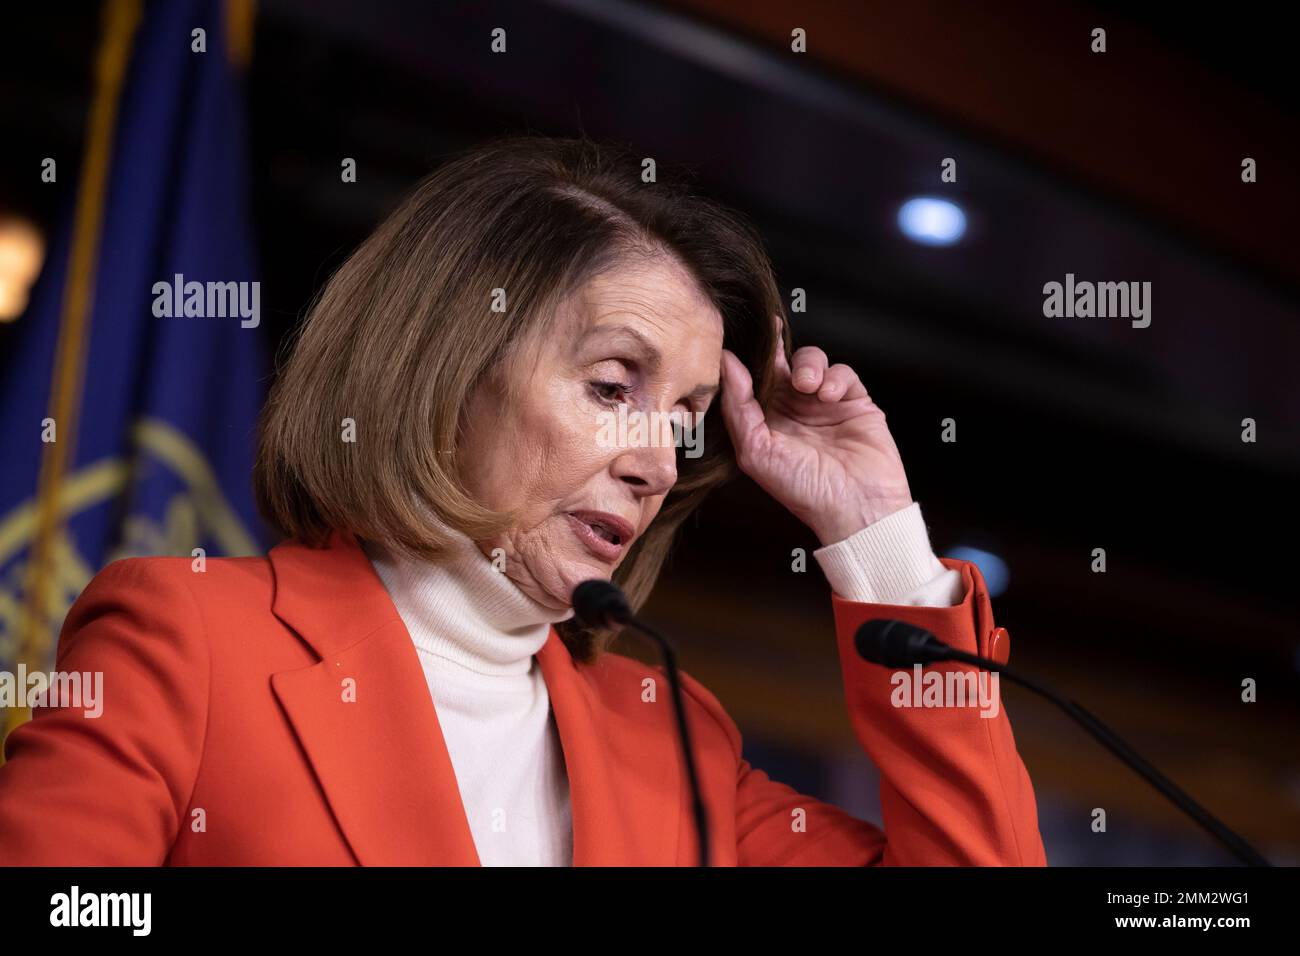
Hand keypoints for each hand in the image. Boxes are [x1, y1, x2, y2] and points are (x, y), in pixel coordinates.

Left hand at [718, 315, 913, 545]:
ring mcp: (824, 404)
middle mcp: (793, 410)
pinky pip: (842, 372)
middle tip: (774, 343)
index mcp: (765, 421)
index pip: (752, 380)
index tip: (742, 334)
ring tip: (808, 386)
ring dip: (808, 365)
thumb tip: (727, 363)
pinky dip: (834, 378)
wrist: (855, 506)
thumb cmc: (802, 489)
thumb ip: (738, 406)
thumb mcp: (755, 451)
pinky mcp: (854, 401)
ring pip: (812, 361)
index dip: (748, 356)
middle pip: (782, 363)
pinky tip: (829, 396)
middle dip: (778, 350)